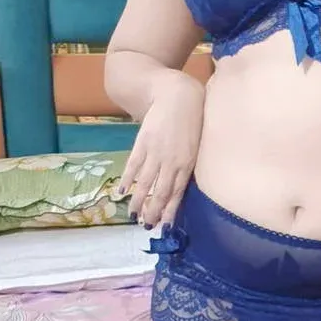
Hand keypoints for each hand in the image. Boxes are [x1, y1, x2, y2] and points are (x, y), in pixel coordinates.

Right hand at [117, 71, 204, 228]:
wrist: (178, 94)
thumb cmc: (193, 118)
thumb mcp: (197, 143)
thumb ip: (188, 163)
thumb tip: (181, 183)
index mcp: (188, 162)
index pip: (177, 192)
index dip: (170, 210)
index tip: (164, 226)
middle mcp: (171, 160)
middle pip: (160, 191)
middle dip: (153, 211)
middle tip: (146, 226)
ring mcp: (155, 151)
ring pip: (145, 182)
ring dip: (138, 200)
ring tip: (133, 215)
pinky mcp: (143, 142)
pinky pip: (133, 164)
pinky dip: (128, 179)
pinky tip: (123, 192)